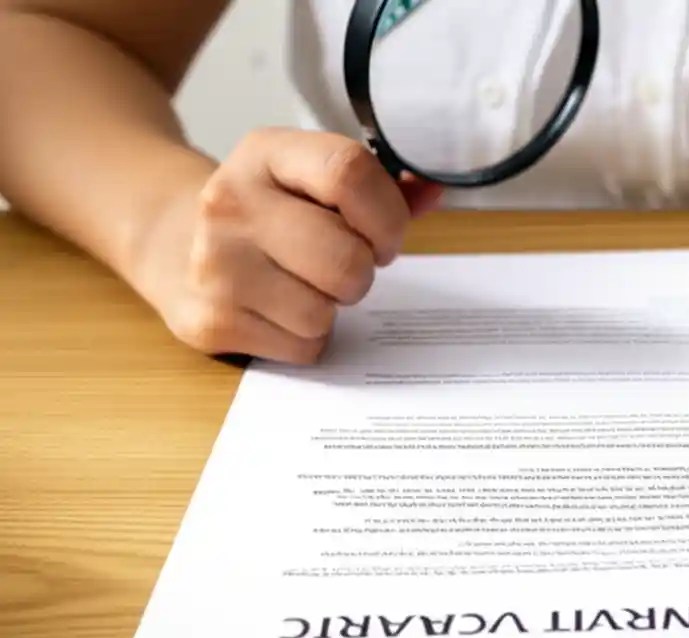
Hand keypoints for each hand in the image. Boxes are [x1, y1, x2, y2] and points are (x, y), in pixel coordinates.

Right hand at [130, 128, 441, 362]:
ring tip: (302, 284)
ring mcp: (214, 265)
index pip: (349, 172)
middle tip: (343, 266)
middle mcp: (231, 203)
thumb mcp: (309, 177)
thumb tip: (433, 192)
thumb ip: (378, 186)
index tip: (384, 234)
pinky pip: (301, 347)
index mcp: (266, 153)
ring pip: (323, 313)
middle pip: (345, 259)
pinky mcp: (210, 321)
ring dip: (330, 308)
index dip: (386, 214)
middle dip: (361, 271)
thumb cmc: (268, 210)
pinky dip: (305, 338)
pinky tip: (278, 309)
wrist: (169, 240)